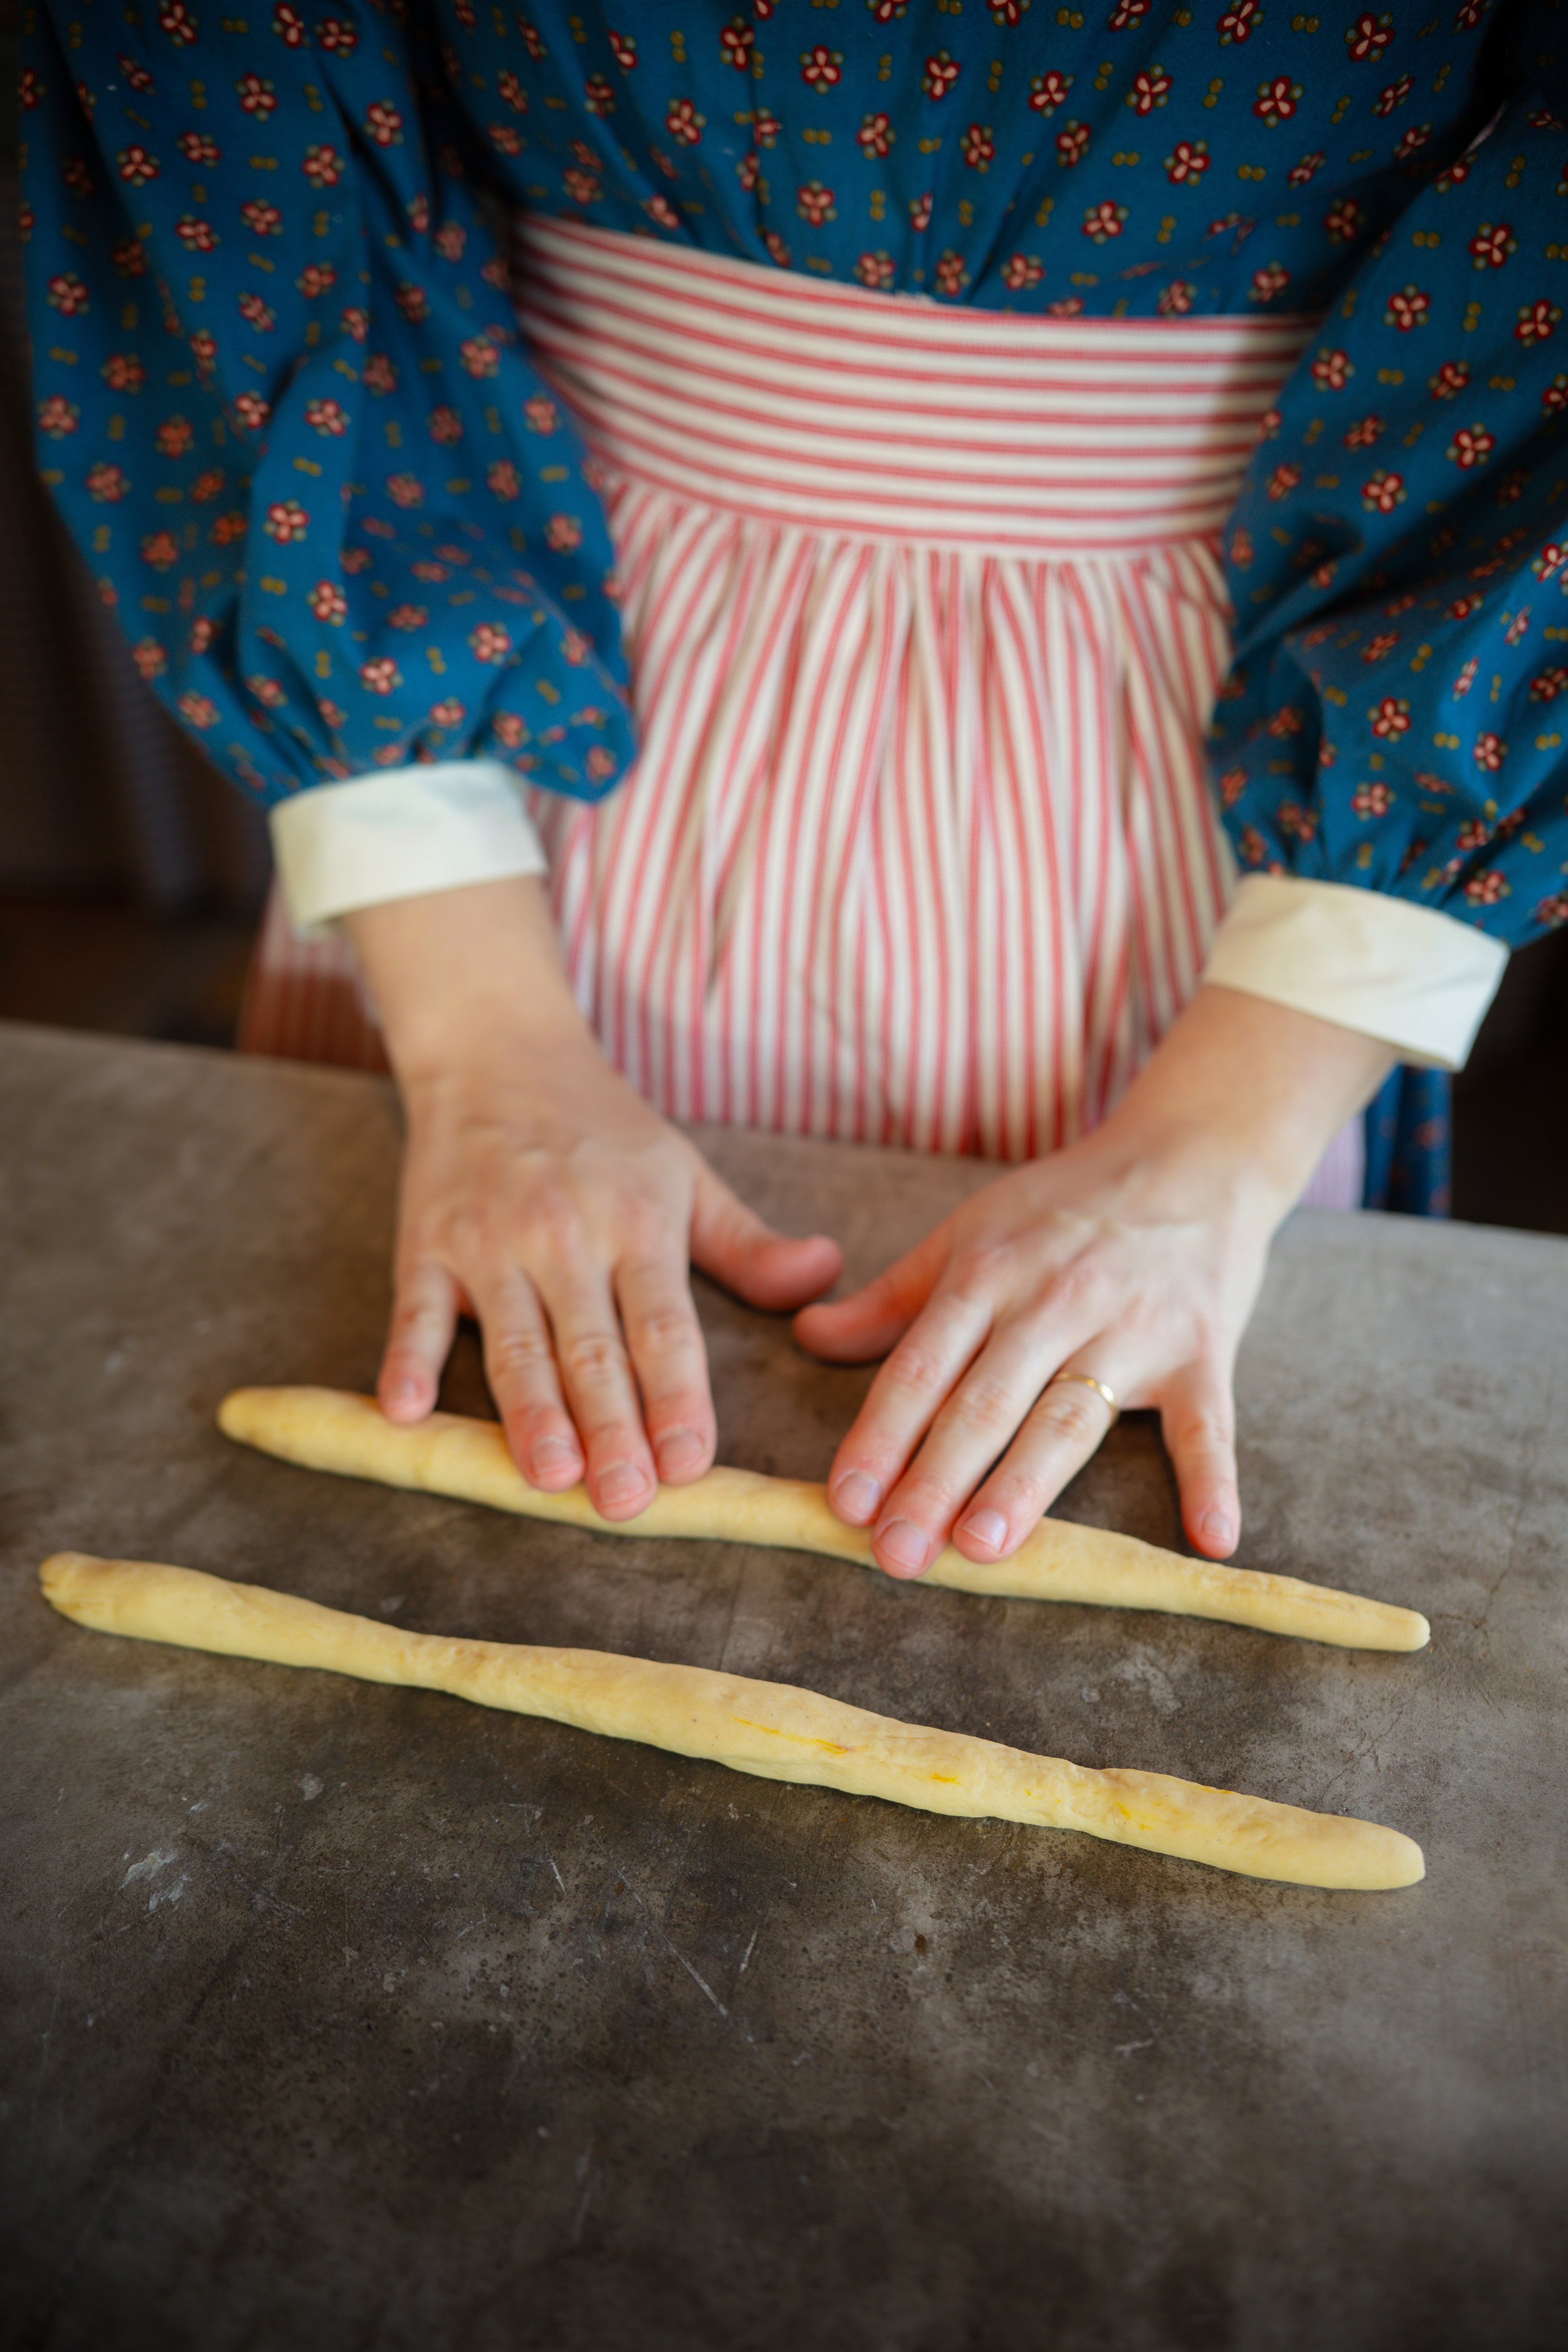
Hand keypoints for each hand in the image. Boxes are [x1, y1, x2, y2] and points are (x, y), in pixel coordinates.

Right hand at [347, 878, 840, 1517]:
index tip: (691, 1463)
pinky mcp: (425, 1244)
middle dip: (611, 1429)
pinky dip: (407, 1359)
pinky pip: (416, 1310)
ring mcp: (490, 1242)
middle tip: (626, 1502)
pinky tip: (406, 1411)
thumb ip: (748, 1243)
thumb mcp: (686, 1175)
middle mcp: (565, 1236)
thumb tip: (825, 1272)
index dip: (678, 1396)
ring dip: (530, 1413)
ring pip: (513, 1343)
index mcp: (638, 1224)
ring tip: (548, 1478)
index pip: (665, 1326)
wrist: (496, 1052)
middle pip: (591, 1350)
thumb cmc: (603, 1131)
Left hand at [796, 986, 1392, 1575]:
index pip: (920, 1368)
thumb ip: (892, 1298)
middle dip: (933, 1481)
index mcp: (986, 1274)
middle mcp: (1052, 1303)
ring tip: (982, 1548)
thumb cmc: (1066, 1205)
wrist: (1193, 1154)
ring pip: (1068, 1418)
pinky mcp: (1202, 1350)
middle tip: (896, 1554)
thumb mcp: (969, 1233)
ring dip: (1024, 1486)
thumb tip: (809, 1338)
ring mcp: (1130, 1328)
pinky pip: (1206, 1423)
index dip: (881, 1436)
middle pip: (983, 1404)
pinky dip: (1212, 1480)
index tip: (846, 1502)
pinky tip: (1210, 1539)